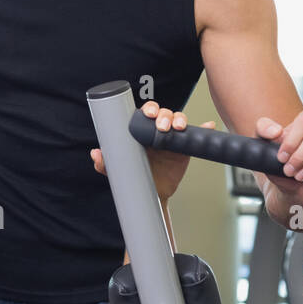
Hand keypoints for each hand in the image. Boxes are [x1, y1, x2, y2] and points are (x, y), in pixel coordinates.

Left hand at [90, 101, 215, 201]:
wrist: (151, 194)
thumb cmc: (135, 175)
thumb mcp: (117, 169)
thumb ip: (105, 162)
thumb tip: (96, 154)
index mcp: (141, 131)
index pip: (145, 113)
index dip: (148, 109)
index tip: (147, 114)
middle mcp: (157, 130)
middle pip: (163, 113)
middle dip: (164, 114)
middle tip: (161, 125)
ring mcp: (172, 138)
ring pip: (178, 120)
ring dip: (180, 119)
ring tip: (178, 127)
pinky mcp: (185, 147)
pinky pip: (195, 134)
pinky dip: (203, 127)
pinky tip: (207, 125)